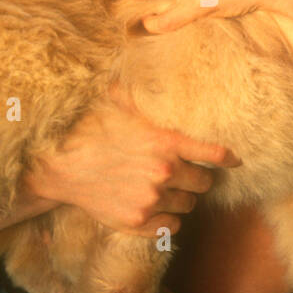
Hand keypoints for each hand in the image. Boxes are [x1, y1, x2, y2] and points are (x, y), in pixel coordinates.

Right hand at [27, 82, 241, 236]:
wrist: (60, 166)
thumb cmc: (89, 129)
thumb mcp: (121, 104)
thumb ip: (147, 97)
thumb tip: (158, 67)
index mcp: (165, 142)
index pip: (214, 154)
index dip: (227, 158)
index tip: (233, 160)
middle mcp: (164, 172)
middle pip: (204, 183)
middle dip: (197, 177)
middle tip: (185, 172)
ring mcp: (151, 200)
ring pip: (188, 205)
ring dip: (181, 197)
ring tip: (165, 188)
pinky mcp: (138, 222)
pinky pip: (172, 225)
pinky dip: (168, 218)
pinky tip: (157, 206)